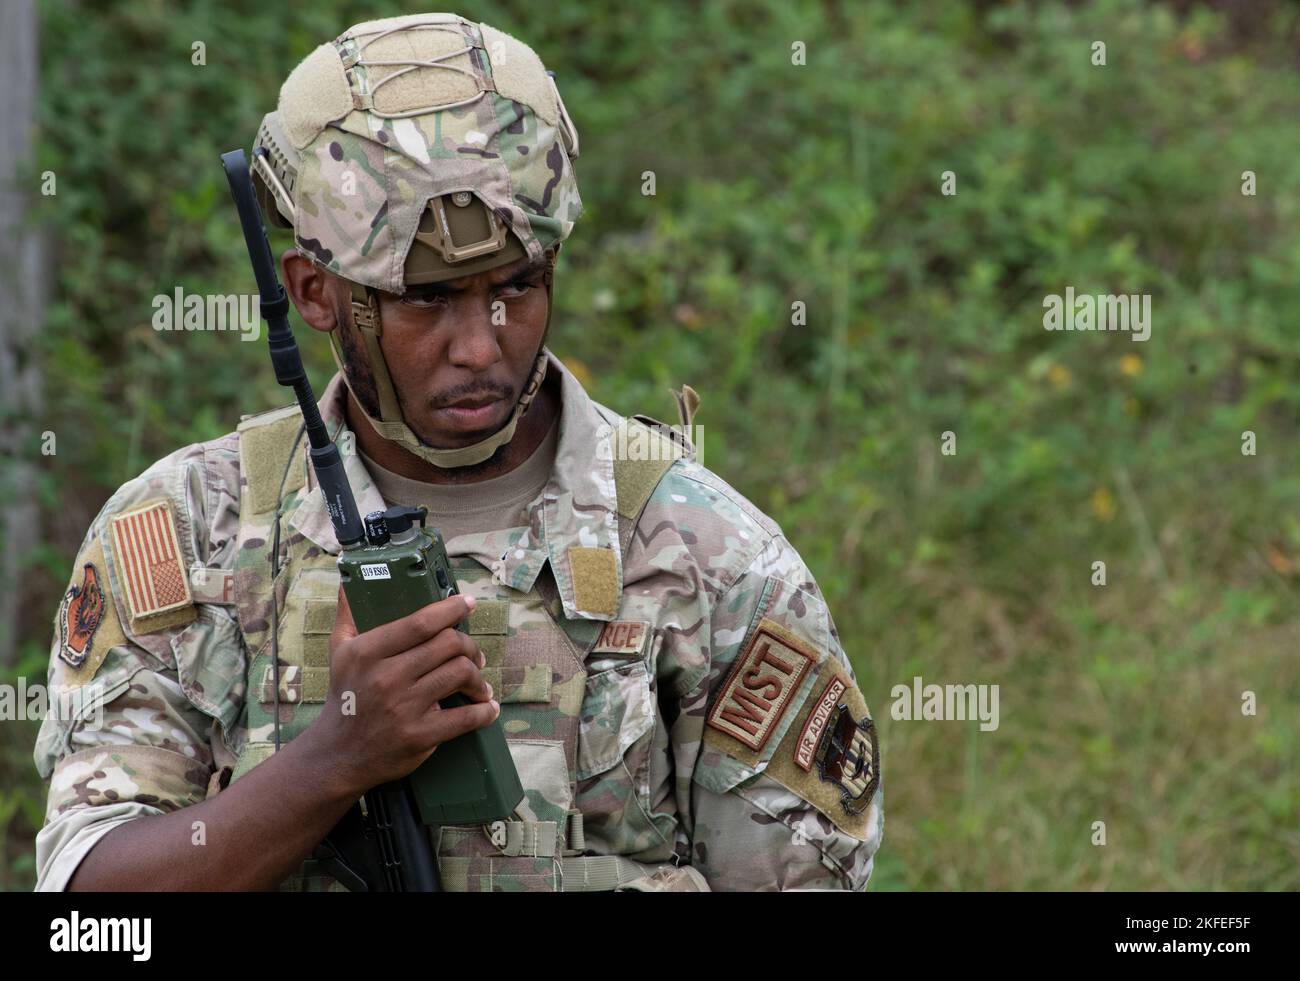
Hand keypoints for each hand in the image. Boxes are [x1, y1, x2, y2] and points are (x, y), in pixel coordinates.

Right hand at [304, 587, 499, 794]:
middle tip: (473, 654)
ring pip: (460, 674)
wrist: (337, 755)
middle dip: (469, 645)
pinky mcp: (419, 736)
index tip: (468, 603)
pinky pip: (465, 717)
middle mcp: (386, 677)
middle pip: (448, 645)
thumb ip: (349, 615)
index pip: (421, 622)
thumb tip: (349, 582)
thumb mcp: (338, 652)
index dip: (451, 609)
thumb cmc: (345, 696)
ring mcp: (404, 708)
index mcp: (367, 652)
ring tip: (478, 681)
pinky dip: (484, 711)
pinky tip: (489, 708)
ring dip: (478, 676)